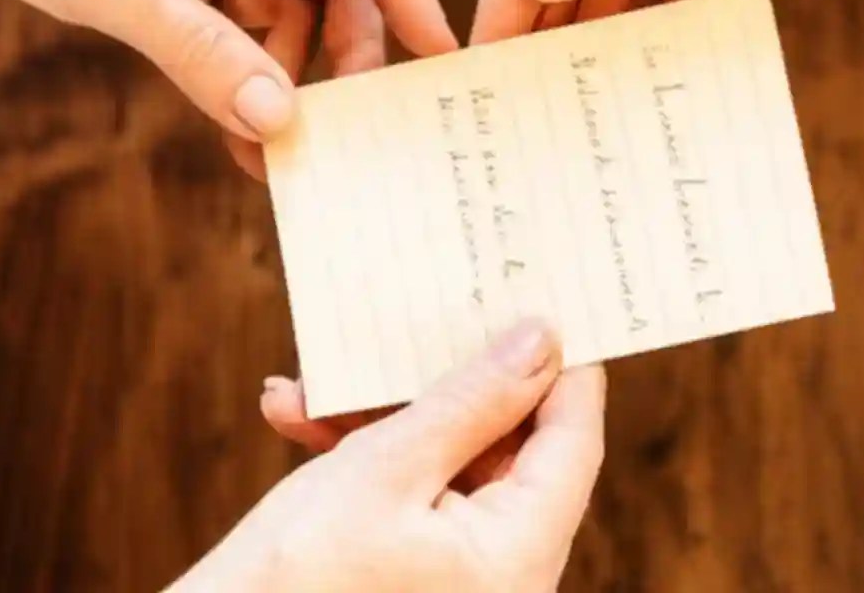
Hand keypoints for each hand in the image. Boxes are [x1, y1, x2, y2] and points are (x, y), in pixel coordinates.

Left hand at [0, 0, 456, 176]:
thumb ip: (196, 47)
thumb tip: (276, 118)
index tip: (435, 47)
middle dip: (342, 51)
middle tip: (348, 121)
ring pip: (285, 14)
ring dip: (287, 81)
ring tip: (280, 148)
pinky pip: (234, 36)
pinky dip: (241, 85)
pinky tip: (241, 137)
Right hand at [172, 321, 606, 591]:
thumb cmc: (289, 585)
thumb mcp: (381, 470)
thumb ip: (469, 402)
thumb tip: (541, 342)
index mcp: (520, 556)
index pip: (574, 439)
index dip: (563, 365)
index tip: (537, 300)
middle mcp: (506, 575)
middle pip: (508, 448)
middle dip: (446, 384)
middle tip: (411, 326)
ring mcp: (461, 579)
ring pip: (449, 466)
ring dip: (383, 417)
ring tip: (313, 385)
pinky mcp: (416, 577)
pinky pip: (412, 499)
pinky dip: (363, 459)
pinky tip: (294, 420)